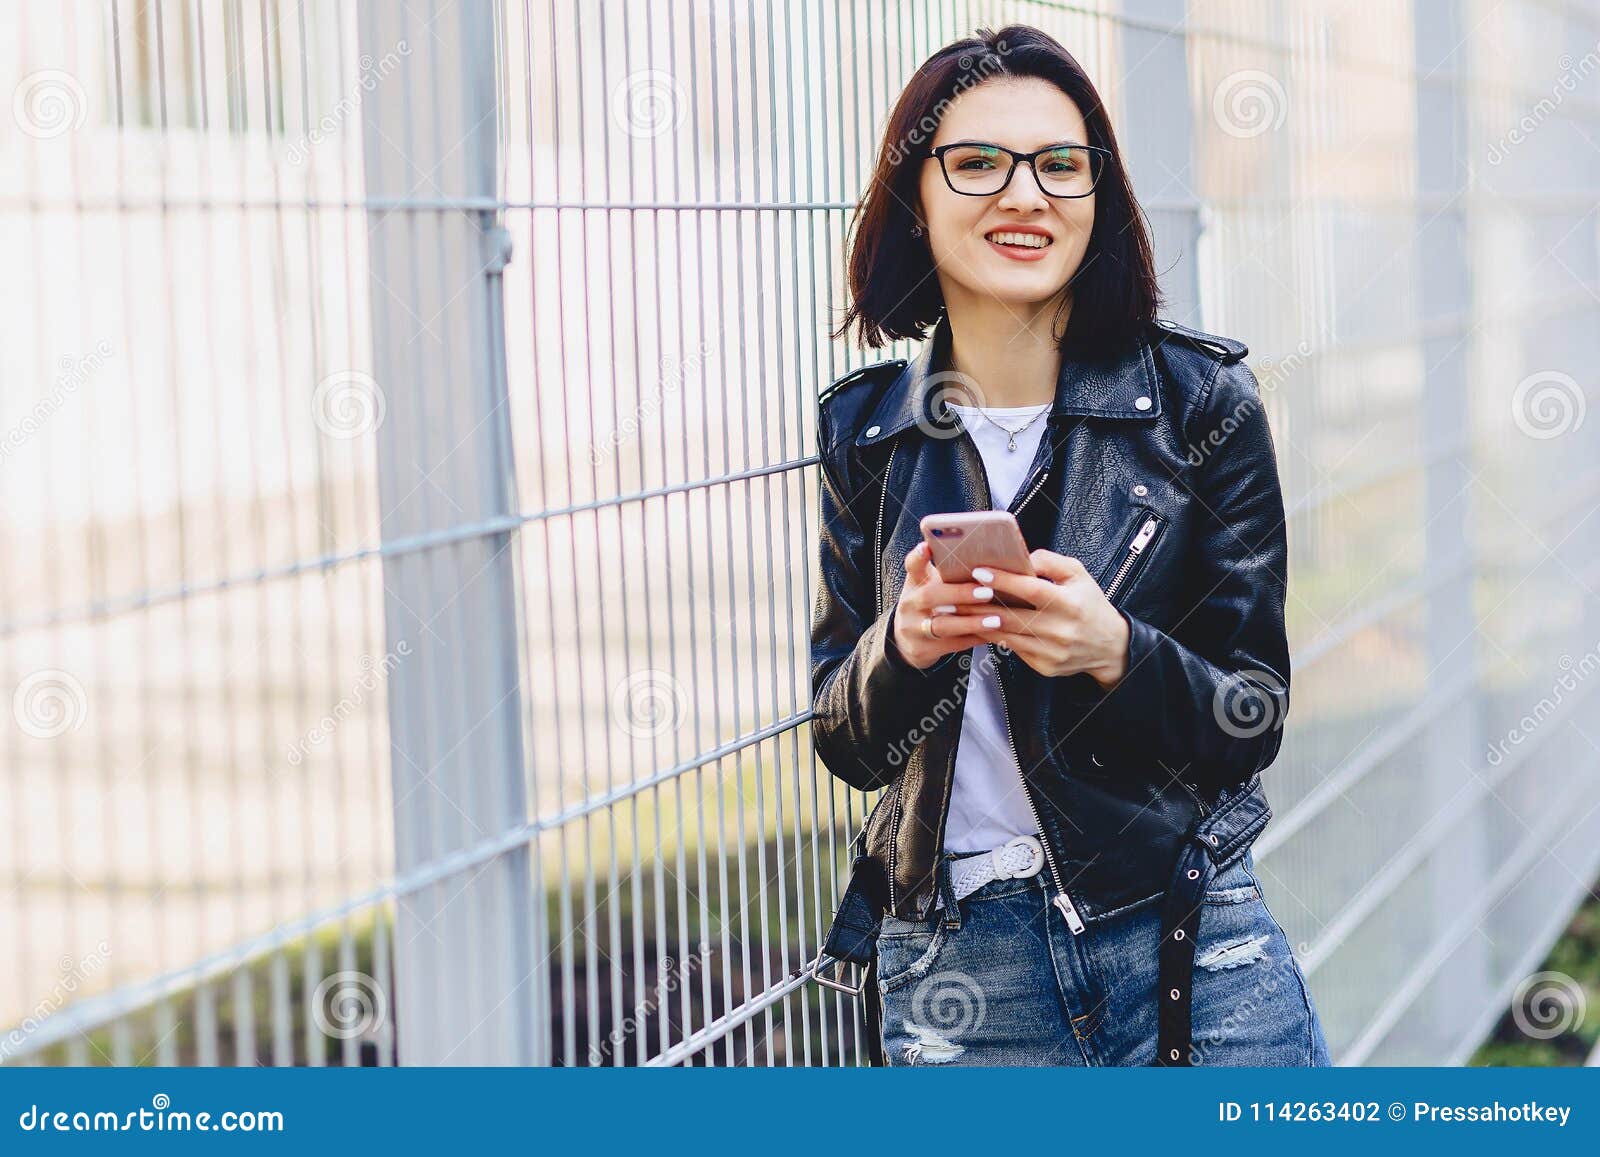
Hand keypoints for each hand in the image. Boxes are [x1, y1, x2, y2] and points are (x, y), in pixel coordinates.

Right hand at [889, 541, 1011, 669]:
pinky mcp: (922, 650)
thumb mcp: (929, 585)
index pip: (912, 565)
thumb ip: (946, 572)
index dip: (919, 556)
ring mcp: (913, 629)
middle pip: (930, 596)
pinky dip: (974, 639)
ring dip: (971, 623)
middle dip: (960, 594)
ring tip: (996, 620)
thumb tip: (982, 555)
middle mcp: (910, 604)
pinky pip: (952, 645)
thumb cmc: (929, 605)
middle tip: (987, 592)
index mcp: (914, 583)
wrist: (908, 640)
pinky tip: (993, 635)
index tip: (928, 547)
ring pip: (942, 626)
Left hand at [965, 549, 1130, 689]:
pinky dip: (996, 637)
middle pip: (1012, 616)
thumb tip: (1021, 557)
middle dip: (979, 605)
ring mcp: (1052, 651)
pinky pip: (1014, 649)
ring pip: (1008, 635)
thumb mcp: (1078, 575)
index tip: (979, 571)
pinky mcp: (1045, 666)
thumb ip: (1050, 562)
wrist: (1109, 646)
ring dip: (980, 623)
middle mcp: (1061, 630)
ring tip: (958, 611)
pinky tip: (979, 627)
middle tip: (954, 595)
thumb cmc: (1089, 604)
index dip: (1004, 580)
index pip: (1032, 590)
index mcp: (1071, 604)